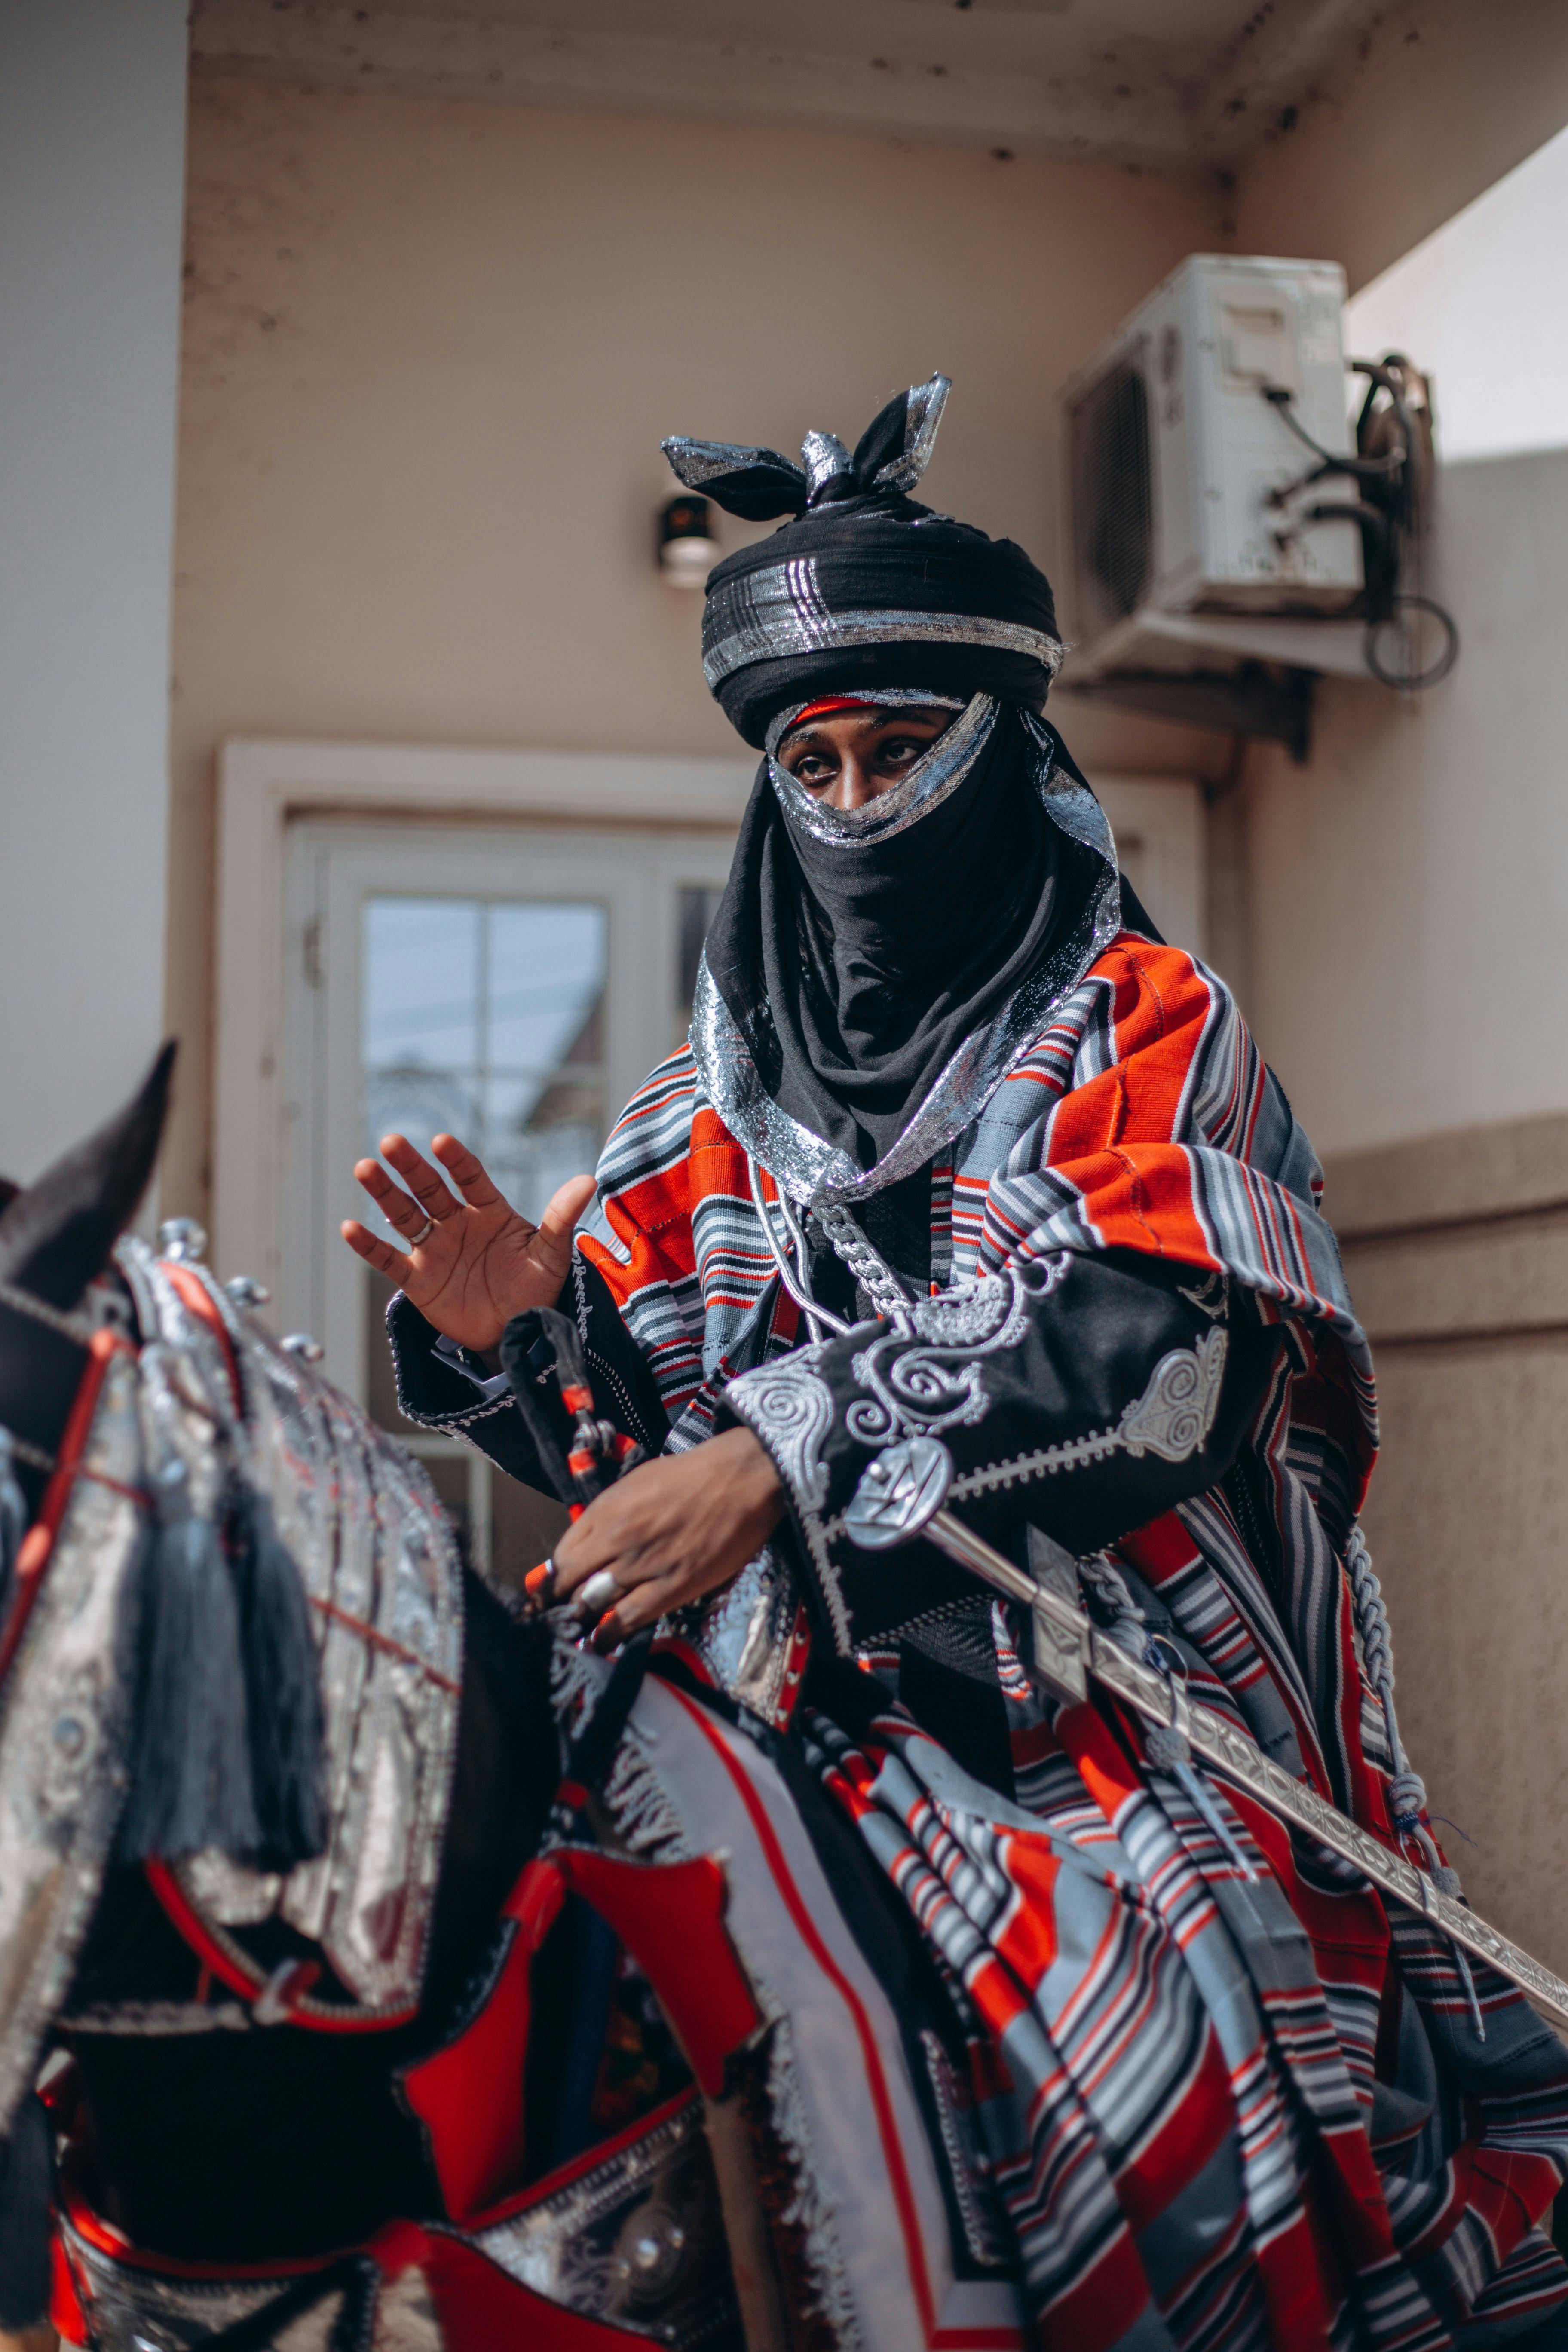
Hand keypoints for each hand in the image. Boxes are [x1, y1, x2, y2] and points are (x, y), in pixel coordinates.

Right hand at [341, 1133, 595, 1355]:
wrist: (517, 1334)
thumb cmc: (536, 1289)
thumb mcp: (551, 1254)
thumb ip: (561, 1218)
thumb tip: (589, 1180)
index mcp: (489, 1212)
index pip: (471, 1178)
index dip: (457, 1161)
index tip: (442, 1142)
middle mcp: (457, 1224)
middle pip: (430, 1189)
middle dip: (411, 1167)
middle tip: (392, 1142)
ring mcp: (434, 1249)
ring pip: (405, 1215)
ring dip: (384, 1194)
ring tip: (364, 1168)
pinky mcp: (419, 1279)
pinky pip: (390, 1259)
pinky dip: (369, 1245)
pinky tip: (349, 1227)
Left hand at [551, 1426, 784, 1643]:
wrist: (741, 1478)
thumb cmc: (690, 1476)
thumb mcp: (636, 1483)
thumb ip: (607, 1514)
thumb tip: (586, 1542)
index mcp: (606, 1511)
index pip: (561, 1556)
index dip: (553, 1579)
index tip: (552, 1592)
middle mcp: (617, 1539)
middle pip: (571, 1584)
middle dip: (561, 1603)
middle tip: (560, 1616)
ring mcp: (644, 1565)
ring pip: (594, 1604)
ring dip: (582, 1621)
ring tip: (577, 1632)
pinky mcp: (673, 1586)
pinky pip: (630, 1618)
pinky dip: (610, 1634)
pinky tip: (601, 1642)